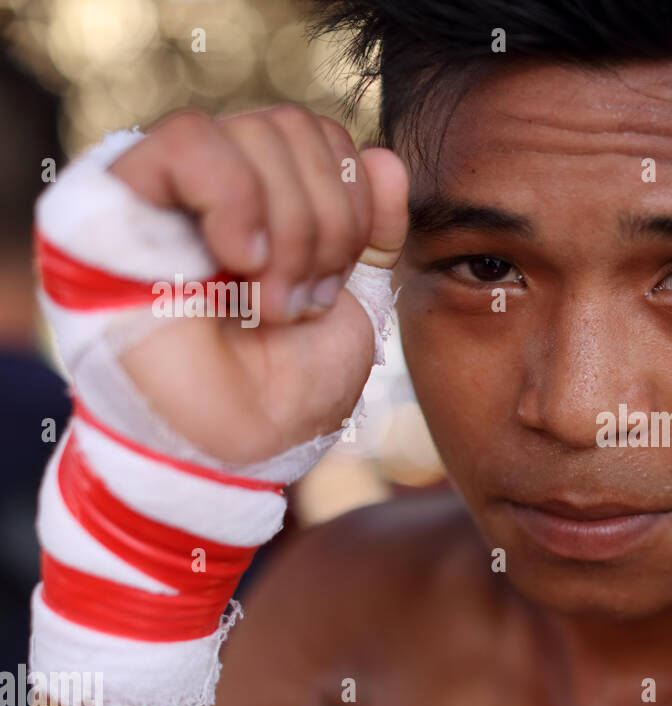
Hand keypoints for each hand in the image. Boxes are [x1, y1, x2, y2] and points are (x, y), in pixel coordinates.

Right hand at [106, 105, 408, 463]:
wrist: (232, 448)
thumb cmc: (284, 390)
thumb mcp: (354, 305)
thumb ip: (371, 232)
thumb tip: (385, 156)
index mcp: (272, 204)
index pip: (329, 139)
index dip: (354, 206)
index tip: (337, 288)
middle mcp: (221, 185)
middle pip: (300, 127)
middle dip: (326, 227)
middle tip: (302, 305)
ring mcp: (172, 188)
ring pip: (255, 131)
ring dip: (288, 231)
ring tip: (266, 306)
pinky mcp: (122, 198)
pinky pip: (190, 141)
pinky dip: (235, 201)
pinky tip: (237, 261)